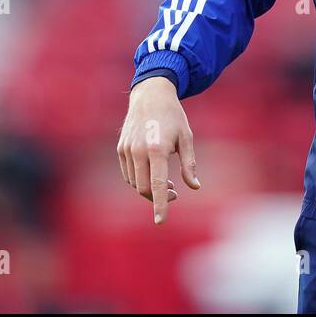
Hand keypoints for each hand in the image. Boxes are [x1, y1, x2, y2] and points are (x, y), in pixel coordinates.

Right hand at [116, 76, 201, 223]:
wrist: (150, 95)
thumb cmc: (173, 117)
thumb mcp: (186, 138)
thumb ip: (189, 164)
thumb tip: (195, 187)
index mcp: (157, 149)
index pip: (156, 185)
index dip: (160, 205)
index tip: (160, 221)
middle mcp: (138, 151)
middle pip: (143, 189)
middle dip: (157, 197)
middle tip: (174, 193)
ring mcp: (127, 150)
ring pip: (135, 183)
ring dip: (149, 189)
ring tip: (167, 183)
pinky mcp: (121, 148)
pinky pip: (128, 173)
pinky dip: (140, 180)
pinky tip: (153, 173)